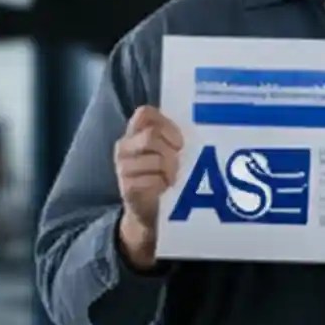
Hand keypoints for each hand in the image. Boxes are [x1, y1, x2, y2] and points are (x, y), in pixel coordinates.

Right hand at [114, 105, 183, 268]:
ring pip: (156, 159)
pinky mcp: (127, 187)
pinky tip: (163, 190)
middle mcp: (124, 147)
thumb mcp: (166, 152)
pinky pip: (152, 180)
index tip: (178, 142)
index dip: (165, 125)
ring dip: (170, 171)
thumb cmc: (162, 176)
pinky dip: (163, 186)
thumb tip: (201, 126)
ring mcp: (123, 167)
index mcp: (133, 133)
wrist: (149, 211)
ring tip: (172, 179)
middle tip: (178, 164)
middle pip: (151, 136)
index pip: (144, 113)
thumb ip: (172, 137)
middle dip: (171, 151)